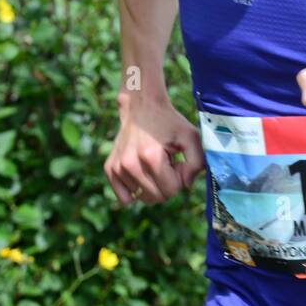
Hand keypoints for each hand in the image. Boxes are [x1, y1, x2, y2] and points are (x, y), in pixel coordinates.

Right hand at [104, 91, 205, 206]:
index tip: (176, 161)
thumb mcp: (191, 137)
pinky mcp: (109, 169)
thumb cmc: (170, 123)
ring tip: (153, 163)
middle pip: (156, 198)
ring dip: (152, 185)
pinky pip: (124, 199)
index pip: (171, 190)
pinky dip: (136, 191)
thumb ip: (197, 163)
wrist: (142, 106)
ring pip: (142, 198)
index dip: (179, 177)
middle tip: (166, 163)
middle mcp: (130, 164)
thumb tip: (186, 185)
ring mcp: (117, 167)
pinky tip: (141, 174)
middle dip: (166, 184)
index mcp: (151, 157)